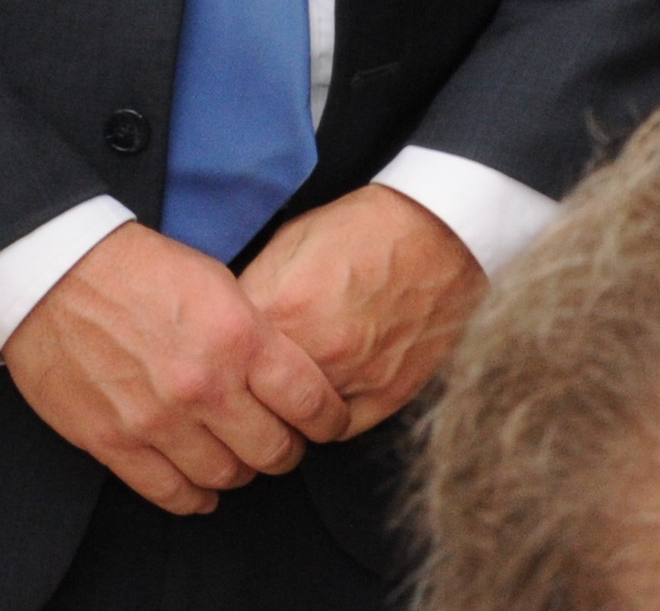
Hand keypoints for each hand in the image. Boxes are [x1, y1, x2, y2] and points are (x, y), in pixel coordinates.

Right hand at [0, 223, 349, 514]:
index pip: (309, 402)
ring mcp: (156, 419)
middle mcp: (204, 386)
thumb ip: (256, 335)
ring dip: (240, 475)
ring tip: (242, 462)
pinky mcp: (111, 442)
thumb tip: (286, 376)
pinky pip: (166, 491)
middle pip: (271, 450)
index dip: (328, 421)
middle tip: (285, 446)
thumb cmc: (145, 271)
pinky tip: (203, 492)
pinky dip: (192, 499)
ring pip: (223, 476)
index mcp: (242, 338)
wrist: (59, 276)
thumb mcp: (223, 285)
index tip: (329, 425)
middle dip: (287, 452)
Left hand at [239, 185, 486, 436]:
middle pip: (251, 403)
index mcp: (279, 310)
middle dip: (244, 396)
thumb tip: (223, 328)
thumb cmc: (365, 229)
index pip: (219, 360)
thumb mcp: (291, 241)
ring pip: (291, 427)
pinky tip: (323, 399)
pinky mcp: (388, 392)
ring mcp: (353, 376)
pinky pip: (338, 430)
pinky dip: (325, 421)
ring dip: (283, 414)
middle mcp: (313, 351)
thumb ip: (252, 290)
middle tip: (245, 386)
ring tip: (284, 395)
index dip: (217, 360)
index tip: (218, 360)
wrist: (442, 229)